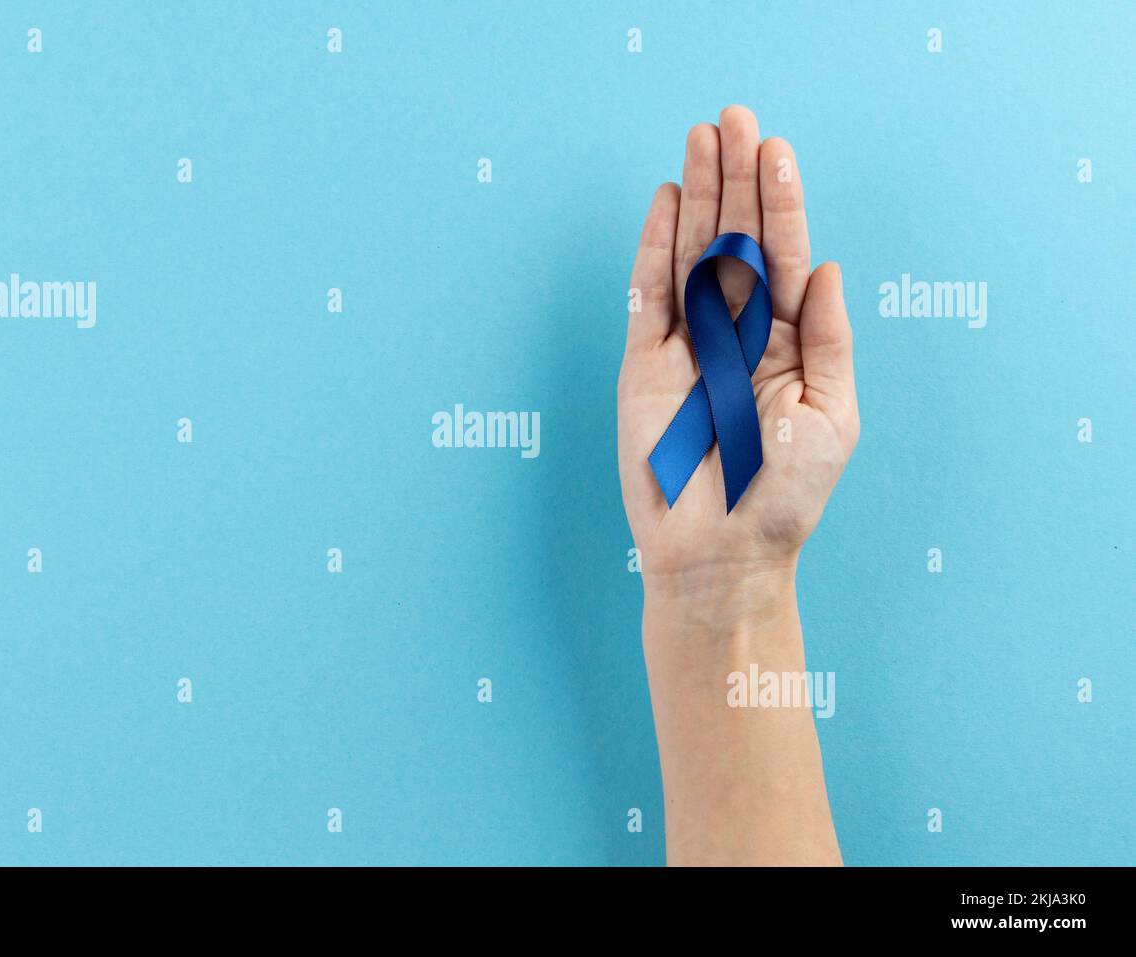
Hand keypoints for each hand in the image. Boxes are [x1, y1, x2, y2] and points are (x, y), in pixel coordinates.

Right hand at [617, 106, 858, 607]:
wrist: (719, 554)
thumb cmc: (785, 497)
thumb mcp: (833, 418)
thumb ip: (830, 340)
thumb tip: (831, 267)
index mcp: (790, 342)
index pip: (787, 257)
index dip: (782, 203)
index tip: (776, 149)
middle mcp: (739, 332)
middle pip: (737, 240)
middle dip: (737, 179)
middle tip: (734, 117)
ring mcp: (690, 344)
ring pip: (691, 254)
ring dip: (698, 197)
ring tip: (701, 138)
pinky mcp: (645, 364)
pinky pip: (649, 295)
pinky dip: (655, 247)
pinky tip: (667, 201)